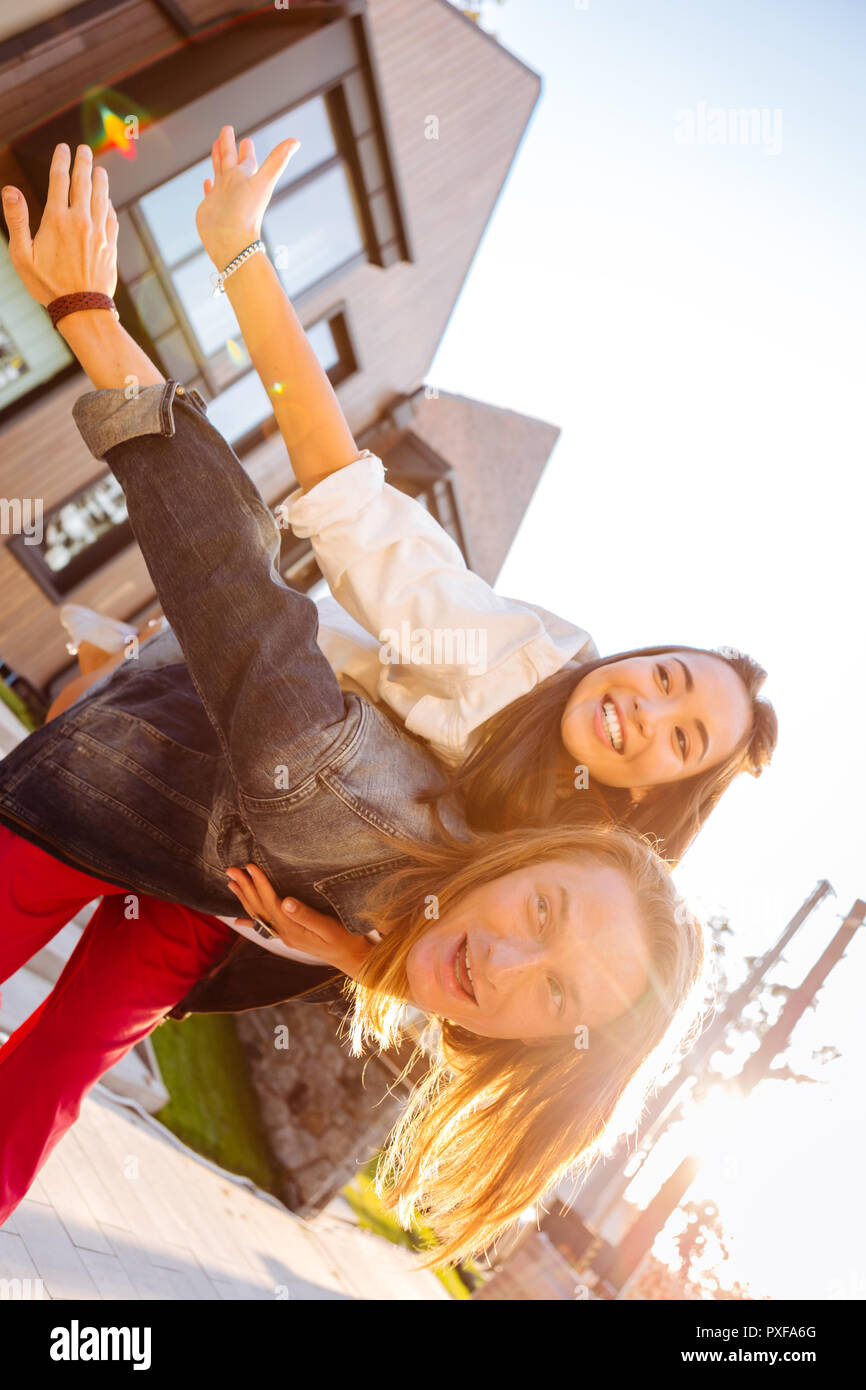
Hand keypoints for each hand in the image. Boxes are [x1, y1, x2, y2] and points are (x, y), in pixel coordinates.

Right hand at [2, 144, 117, 306]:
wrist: (82, 309)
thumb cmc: (47, 286)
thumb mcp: (23, 255)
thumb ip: (17, 220)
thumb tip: (9, 189)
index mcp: (57, 220)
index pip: (59, 180)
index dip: (61, 160)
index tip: (63, 147)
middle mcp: (81, 221)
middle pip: (83, 183)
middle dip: (83, 163)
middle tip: (84, 149)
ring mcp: (98, 233)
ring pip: (102, 198)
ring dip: (100, 180)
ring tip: (99, 169)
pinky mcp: (110, 246)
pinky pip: (111, 218)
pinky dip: (109, 206)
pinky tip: (107, 202)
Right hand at [196, 124, 298, 270]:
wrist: (230, 240)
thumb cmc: (247, 213)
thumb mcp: (264, 180)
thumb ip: (278, 160)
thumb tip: (296, 141)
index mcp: (247, 178)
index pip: (247, 159)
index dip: (246, 149)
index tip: (246, 139)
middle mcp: (235, 185)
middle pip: (231, 161)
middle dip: (228, 146)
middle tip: (226, 130)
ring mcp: (222, 195)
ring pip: (219, 171)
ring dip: (217, 159)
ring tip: (214, 145)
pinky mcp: (210, 205)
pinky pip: (210, 191)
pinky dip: (209, 185)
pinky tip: (208, 180)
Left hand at [226, 863, 374, 978]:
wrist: (352, 958)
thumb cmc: (346, 940)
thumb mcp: (329, 927)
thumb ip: (307, 915)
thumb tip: (286, 901)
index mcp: (293, 929)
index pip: (271, 902)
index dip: (260, 883)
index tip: (250, 866)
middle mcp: (284, 933)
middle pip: (259, 907)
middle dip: (245, 887)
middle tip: (231, 870)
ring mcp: (285, 935)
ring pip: (259, 914)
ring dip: (244, 897)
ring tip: (231, 883)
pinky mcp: (290, 935)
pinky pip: (265, 925)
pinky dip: (249, 920)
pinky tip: (238, 920)